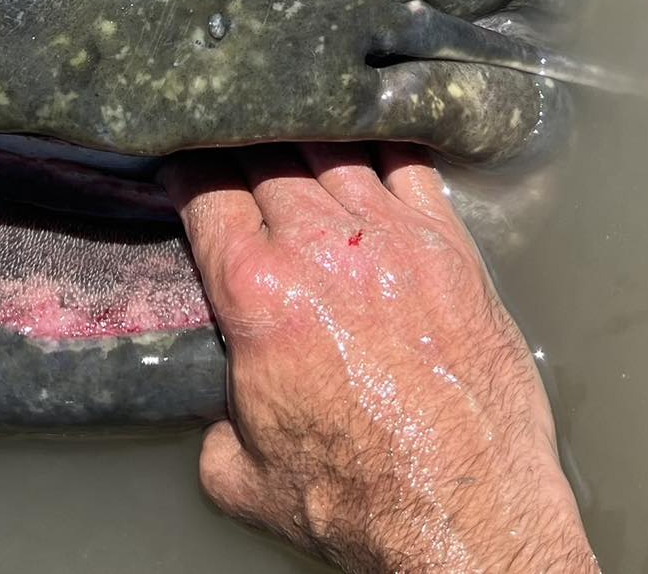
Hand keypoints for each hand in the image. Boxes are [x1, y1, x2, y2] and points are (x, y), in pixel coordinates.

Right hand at [162, 143, 596, 572]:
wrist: (465, 518)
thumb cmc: (357, 500)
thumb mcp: (237, 474)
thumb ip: (210, 413)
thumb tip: (214, 393)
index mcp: (256, 293)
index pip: (204, 192)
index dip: (185, 169)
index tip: (182, 163)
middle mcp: (318, 248)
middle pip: (264, 157)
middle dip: (239, 144)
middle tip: (231, 142)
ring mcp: (390, 237)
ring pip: (331, 148)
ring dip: (303, 137)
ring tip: (291, 129)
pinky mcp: (448, 244)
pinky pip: (408, 162)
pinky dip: (378, 142)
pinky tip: (364, 136)